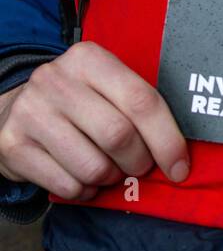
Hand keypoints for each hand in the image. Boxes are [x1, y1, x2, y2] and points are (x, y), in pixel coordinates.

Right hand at [0, 43, 188, 200]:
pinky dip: (84, 191)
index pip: (142, 100)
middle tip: (138, 167)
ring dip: (110, 179)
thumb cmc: (77, 102)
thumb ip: (138, 107)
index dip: (167, 140)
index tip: (180, 167)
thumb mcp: (105, 87)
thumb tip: (179, 155)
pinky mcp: (13, 145)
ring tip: (106, 170)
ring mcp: (31, 112)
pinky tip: (81, 178)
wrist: (13, 108)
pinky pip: (67, 186)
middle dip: (138, 162)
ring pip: (93, 167)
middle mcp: (56, 80)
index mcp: (88, 59)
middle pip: (119, 136)